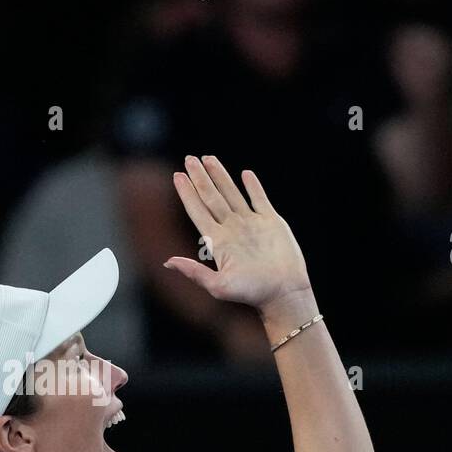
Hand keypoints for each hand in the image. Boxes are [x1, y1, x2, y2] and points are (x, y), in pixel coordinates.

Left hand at [165, 155, 310, 312]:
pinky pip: (259, 199)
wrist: (283, 293)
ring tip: (209, 158)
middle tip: (189, 159)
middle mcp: (231, 229)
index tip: (177, 176)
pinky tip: (245, 174)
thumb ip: (194, 272)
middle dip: (200, 177)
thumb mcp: (218, 286)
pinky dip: (253, 186)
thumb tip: (167, 262)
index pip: (197, 210)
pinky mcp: (271, 222)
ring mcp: (251, 224)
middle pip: (211, 197)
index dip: (187, 193)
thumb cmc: (251, 293)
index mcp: (218, 241)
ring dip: (220, 176)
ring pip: (232, 193)